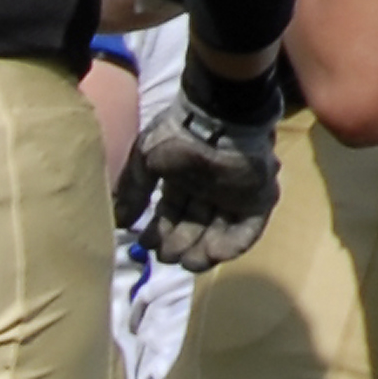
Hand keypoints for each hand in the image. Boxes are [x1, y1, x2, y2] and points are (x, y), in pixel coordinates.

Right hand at [116, 62, 282, 271]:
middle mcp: (208, 190)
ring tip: (187, 261)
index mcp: (183, 179)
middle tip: (166, 256)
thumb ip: (133, 192)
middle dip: (178, 245)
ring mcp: (234, 195)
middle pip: (193, 227)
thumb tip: (120, 222)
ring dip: (202, 251)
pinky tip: (212, 254)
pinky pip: (248, 229)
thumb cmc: (178, 134)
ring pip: (218, 232)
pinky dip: (231, 245)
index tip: (145, 244)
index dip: (158, 232)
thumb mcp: (144, 161)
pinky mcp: (257, 198)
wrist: (217, 117)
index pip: (170, 214)